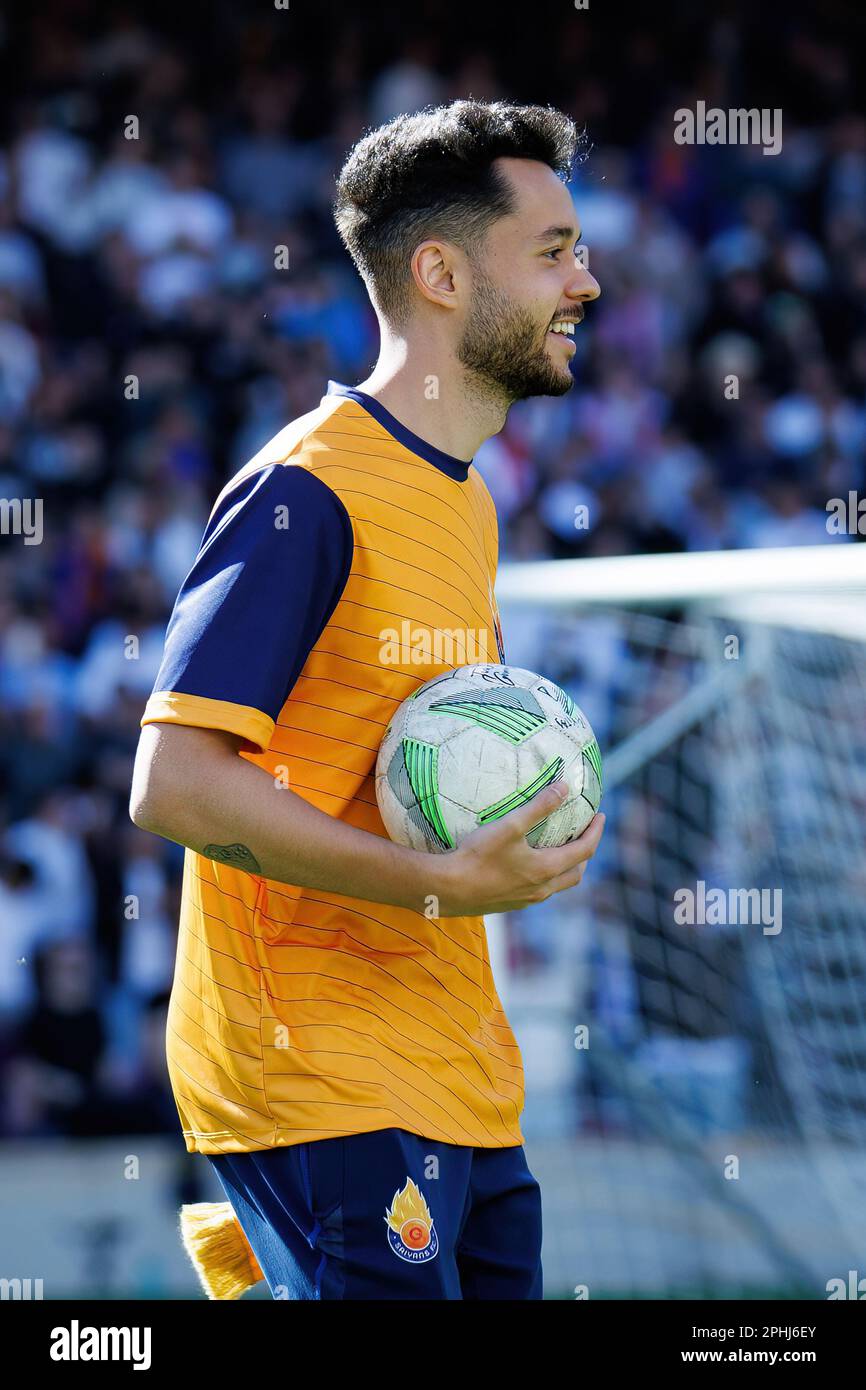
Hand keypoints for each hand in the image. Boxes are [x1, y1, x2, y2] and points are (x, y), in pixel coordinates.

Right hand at [435, 781, 604, 916]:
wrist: (447, 889)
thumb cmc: (478, 856)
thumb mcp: (510, 826)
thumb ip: (539, 806)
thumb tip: (564, 787)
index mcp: (546, 869)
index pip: (584, 850)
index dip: (596, 832)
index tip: (600, 816)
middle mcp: (541, 889)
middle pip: (576, 873)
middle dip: (584, 853)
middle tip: (583, 833)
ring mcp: (526, 900)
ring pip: (558, 885)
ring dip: (566, 867)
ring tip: (560, 849)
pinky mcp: (510, 905)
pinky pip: (539, 891)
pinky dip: (546, 876)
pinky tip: (530, 866)